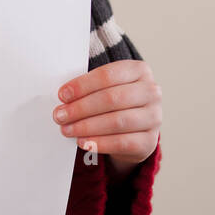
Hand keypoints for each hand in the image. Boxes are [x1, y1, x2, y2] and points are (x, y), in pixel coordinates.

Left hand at [53, 60, 161, 176]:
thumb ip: (90, 88)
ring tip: (67, 129)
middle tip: (60, 115)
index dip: (83, 85)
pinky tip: (83, 142)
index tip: (62, 95)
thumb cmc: (117, 103)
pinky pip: (122, 142)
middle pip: (112, 98)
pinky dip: (99, 143)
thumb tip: (64, 97)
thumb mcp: (107, 88)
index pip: (108, 75)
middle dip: (81, 108)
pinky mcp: (150, 141)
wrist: (136, 130)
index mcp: (140, 71)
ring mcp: (154, 117)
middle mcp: (151, 92)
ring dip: (87, 126)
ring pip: (117, 121)